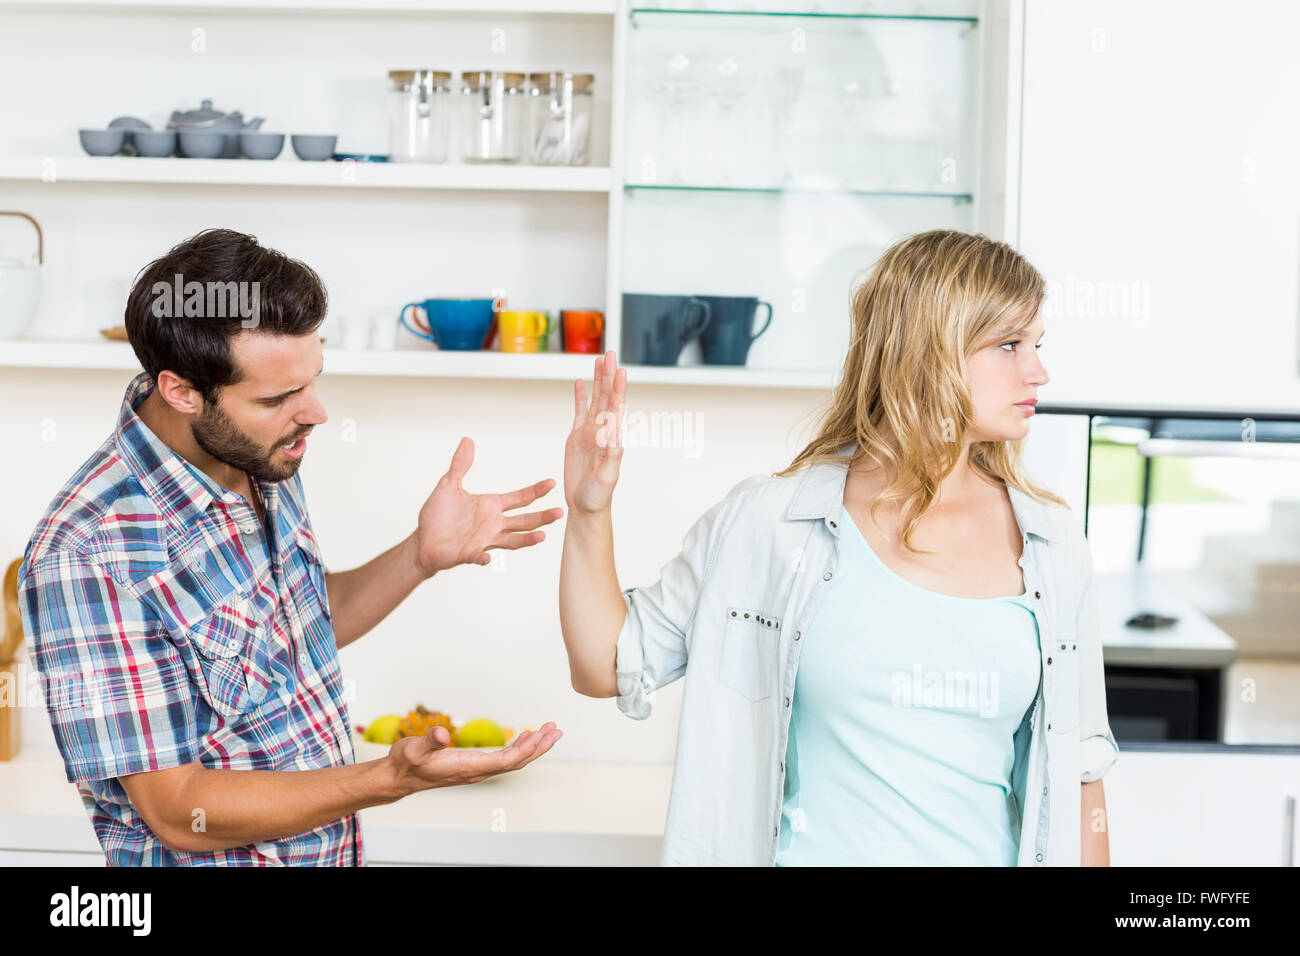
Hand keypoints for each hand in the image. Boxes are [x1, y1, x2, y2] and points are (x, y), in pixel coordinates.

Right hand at [386, 722, 563, 789]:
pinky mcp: (473, 766)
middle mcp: (476, 772)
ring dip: (532, 746)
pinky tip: (525, 738)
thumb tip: (441, 733)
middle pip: (515, 762)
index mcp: (467, 768)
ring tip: (548, 730)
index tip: (539, 735)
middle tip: (556, 730)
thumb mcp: (413, 749)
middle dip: (538, 747)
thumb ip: (429, 741)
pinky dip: (517, 747)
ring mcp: (476, 770)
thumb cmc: (405, 763)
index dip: (524, 750)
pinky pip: (503, 759)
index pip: (504, 761)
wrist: (397, 777)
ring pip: (512, 760)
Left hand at [414, 436, 562, 574]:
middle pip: (524, 521)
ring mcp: (484, 540)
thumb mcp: (448, 485)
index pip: (519, 498)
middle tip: (560, 512)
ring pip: (512, 540)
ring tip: (542, 537)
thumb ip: (460, 465)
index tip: (551, 483)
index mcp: (491, 506)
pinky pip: (479, 556)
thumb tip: (468, 440)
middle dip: (541, 517)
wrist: (423, 540)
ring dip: (526, 539)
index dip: (535, 491)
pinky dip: (484, 557)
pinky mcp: (469, 554)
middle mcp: (494, 524)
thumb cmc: (438, 515)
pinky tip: (489, 557)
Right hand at [565, 350, 625, 514]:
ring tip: (599, 360)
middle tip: (610, 354)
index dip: (618, 388)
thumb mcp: (607, 476)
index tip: (620, 370)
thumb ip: (612, 455)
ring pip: (595, 400)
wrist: (585, 506)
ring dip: (598, 380)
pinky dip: (580, 396)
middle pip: (606, 397)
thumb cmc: (599, 495)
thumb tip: (614, 432)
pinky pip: (579, 412)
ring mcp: (590, 433)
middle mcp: (603, 431)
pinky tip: (581, 383)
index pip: (616, 408)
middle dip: (608, 375)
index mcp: (612, 438)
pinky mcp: (576, 438)